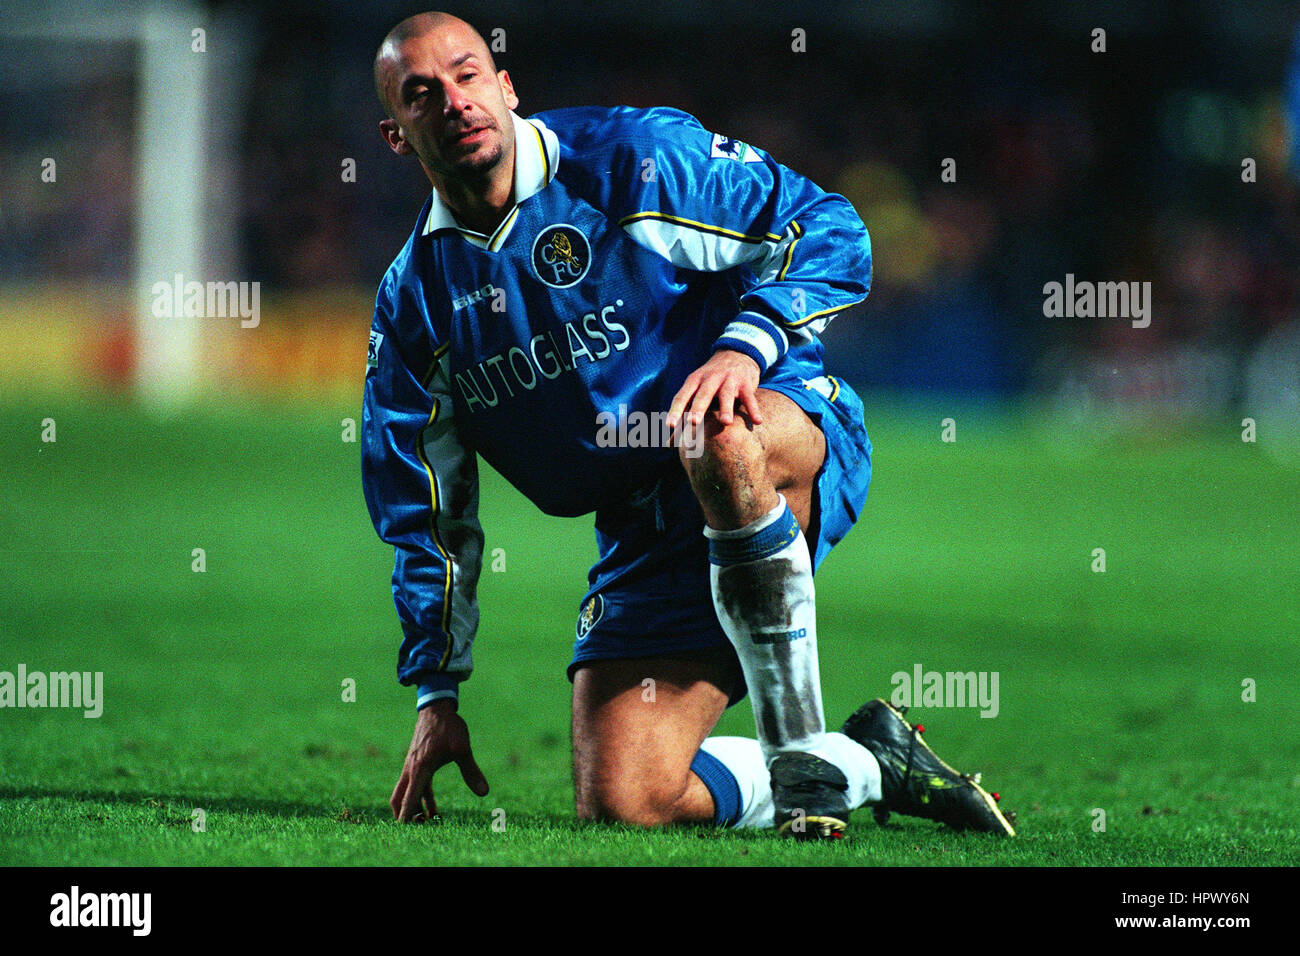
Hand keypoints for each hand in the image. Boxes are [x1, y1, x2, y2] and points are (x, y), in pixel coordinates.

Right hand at [390, 698, 489, 821]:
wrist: (436, 708)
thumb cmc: (449, 727)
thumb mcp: (462, 749)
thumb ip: (471, 772)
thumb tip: (484, 793)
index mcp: (420, 769)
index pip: (409, 799)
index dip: (407, 818)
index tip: (410, 832)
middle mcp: (411, 770)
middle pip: (399, 800)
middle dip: (406, 817)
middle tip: (423, 827)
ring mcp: (412, 767)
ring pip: (406, 794)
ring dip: (415, 809)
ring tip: (431, 822)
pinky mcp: (417, 763)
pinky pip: (415, 786)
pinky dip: (421, 799)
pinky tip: (433, 810)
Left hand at [667, 349, 763, 433]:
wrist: (736, 354)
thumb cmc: (710, 381)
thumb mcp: (696, 389)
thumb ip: (684, 414)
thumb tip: (668, 444)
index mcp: (694, 381)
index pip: (682, 396)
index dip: (675, 410)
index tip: (669, 426)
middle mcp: (710, 379)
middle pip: (703, 395)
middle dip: (698, 409)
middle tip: (693, 423)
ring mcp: (729, 380)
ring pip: (726, 395)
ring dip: (726, 408)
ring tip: (726, 423)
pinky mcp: (746, 383)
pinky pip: (750, 397)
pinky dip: (754, 409)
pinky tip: (758, 422)